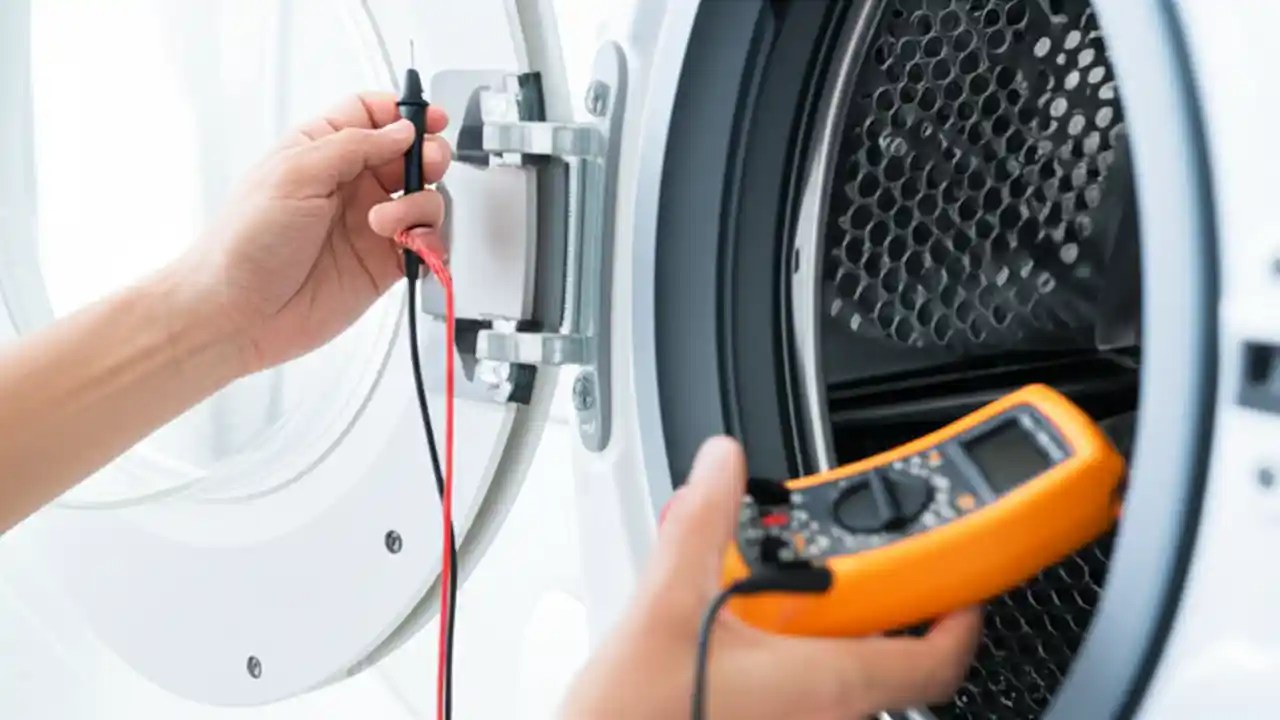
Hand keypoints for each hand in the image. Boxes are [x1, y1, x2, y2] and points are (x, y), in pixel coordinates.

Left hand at [179, 92, 451, 374]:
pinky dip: (431, 242)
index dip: (403, 112)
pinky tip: (409, 247)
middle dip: (428, 155)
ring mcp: (370, 223)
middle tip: (426, 166)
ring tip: (388, 224)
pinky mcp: (385, 263)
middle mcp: (350, 184)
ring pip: (425, 198)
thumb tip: (402, 131)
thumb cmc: (246, 243)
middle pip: (409, 153)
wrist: (239, 313)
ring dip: (421, 204)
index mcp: (322, 151)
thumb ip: (353, 145)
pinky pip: (427, 243)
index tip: (428, 120)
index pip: (372, 114)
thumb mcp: (294, 173)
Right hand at [560, 437, 980, 719]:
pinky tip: (738, 641)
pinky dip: (796, 663)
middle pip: (891, 664)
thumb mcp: (665, 602)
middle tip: (834, 576)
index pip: (936, 661)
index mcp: (826, 683)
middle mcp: (827, 718)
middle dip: (871, 609)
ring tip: (771, 601)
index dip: (960, 618)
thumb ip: (701, 523)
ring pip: (846, 680)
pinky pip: (809, 699)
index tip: (956, 586)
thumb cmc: (636, 718)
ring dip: (827, 638)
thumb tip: (721, 467)